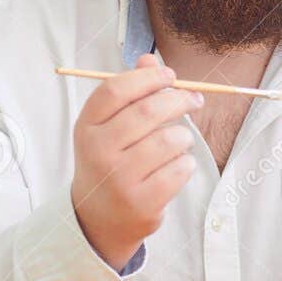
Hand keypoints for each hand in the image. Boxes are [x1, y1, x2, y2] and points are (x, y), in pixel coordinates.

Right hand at [71, 53, 200, 270]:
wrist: (97, 219)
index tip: (169, 76)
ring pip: (170, 140)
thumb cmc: (108, 162)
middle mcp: (99, 152)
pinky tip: (177, 166)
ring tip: (179, 140)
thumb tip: (149, 61)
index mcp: (87, 127)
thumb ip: (128, 93)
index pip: (115, 90)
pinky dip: (186, 163)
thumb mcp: (107, 128)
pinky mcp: (142, 203)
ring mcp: (120, 179)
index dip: (148, 78)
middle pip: (148, 111)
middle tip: (194, 100)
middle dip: (179, 100)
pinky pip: (180, 169)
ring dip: (184, 136)